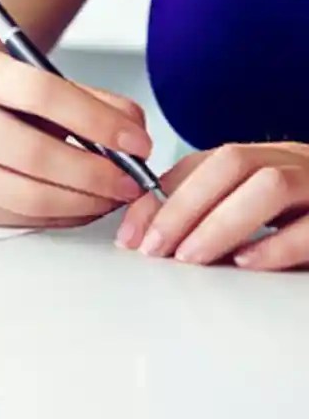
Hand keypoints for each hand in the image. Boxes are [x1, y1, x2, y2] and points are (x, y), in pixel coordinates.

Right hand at [0, 50, 152, 227]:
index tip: (138, 143)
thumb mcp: (34, 83)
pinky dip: (64, 216)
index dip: (98, 121)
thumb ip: (88, 101)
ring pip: (30, 195)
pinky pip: (23, 218)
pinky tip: (83, 205)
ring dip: (85, 203)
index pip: (43, 94)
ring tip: (113, 197)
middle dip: (96, 174)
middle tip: (133, 182)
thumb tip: (135, 135)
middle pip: (36, 154)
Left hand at [116, 143, 308, 270]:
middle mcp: (298, 161)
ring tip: (190, 257)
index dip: (161, 194)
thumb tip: (147, 232)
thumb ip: (216, 212)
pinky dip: (276, 245)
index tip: (130, 233)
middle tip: (153, 247)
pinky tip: (246, 264)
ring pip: (269, 185)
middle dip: (182, 206)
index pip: (205, 161)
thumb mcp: (262, 214)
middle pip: (231, 164)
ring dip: (221, 222)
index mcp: (271, 158)